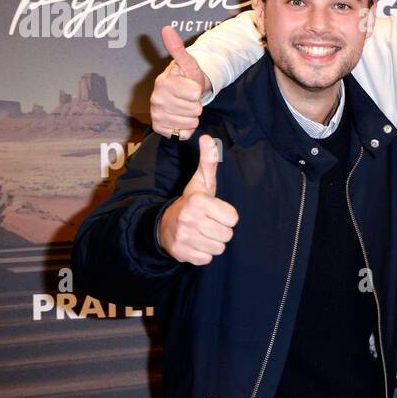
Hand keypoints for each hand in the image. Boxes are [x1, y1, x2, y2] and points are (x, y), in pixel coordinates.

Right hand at [152, 27, 207, 140]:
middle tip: (189, 98)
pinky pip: (184, 133)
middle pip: (194, 109)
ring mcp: (157, 115)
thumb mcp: (187, 63)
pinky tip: (181, 119)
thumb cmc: (186, 78)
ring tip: (185, 107)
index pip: (194, 93)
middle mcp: (156, 100)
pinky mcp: (160, 129)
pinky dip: (187, 128)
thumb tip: (167, 28)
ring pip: (191, 122)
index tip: (190, 87)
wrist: (181, 95)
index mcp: (163, 83)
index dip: (197, 90)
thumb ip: (177, 48)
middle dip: (196, 104)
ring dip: (193, 116)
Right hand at [158, 135, 238, 265]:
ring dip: (212, 243)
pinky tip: (195, 243)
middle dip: (220, 230)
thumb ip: (208, 162)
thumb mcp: (200, 182)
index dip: (226, 216)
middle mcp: (190, 219)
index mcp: (198, 202)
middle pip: (227, 235)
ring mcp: (184, 238)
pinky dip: (203, 254)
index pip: (233, 218)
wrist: (163, 225)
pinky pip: (207, 259)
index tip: (214, 212)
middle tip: (208, 223)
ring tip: (202, 233)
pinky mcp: (182, 254)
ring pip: (219, 248)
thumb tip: (208, 138)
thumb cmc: (190, 203)